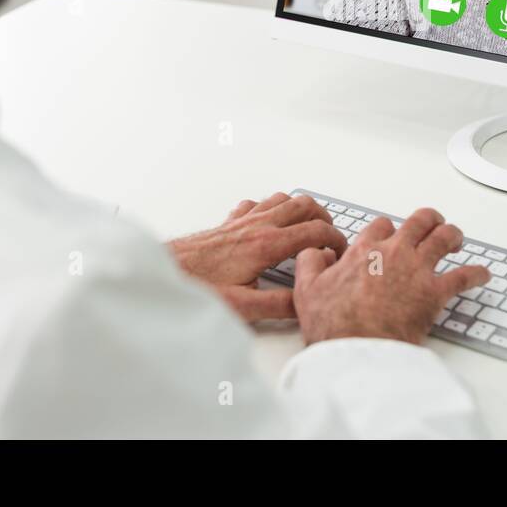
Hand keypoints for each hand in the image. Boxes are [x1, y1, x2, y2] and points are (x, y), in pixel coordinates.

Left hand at [169, 192, 347, 322]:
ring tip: (308, 224)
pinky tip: (268, 221)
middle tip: (330, 234)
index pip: (315, 231)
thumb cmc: (198, 288)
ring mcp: (242, 220)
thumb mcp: (243, 307)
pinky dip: (270, 207)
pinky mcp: (228, 222)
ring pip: (282, 198)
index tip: (340, 250)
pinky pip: (256, 203)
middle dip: (324, 216)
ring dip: (300, 207)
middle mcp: (257, 226)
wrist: (165, 271)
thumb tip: (306, 305)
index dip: (335, 239)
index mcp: (266, 245)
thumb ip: (279, 305)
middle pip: (303, 205)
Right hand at [293, 207, 490, 345]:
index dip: (387, 229)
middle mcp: (394, 253)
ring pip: (444, 238)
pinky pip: (464, 276)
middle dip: (428, 220)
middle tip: (432, 224)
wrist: (358, 349)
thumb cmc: (335, 324)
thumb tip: (318, 252)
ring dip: (453, 235)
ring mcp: (418, 270)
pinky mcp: (436, 293)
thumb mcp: (307, 289)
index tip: (388, 235)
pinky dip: (476, 274)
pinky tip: (483, 274)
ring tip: (457, 238)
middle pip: (419, 221)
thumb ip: (311, 263)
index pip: (381, 225)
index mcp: (365, 250)